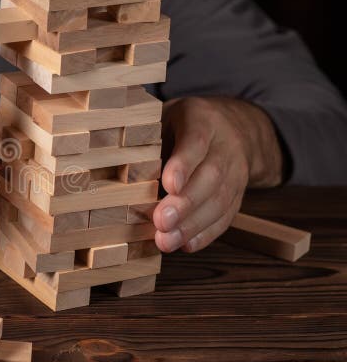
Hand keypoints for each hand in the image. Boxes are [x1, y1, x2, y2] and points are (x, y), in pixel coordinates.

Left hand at [153, 97, 283, 251]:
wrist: (232, 127)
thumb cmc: (182, 125)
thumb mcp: (166, 117)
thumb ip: (149, 138)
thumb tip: (123, 171)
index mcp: (203, 119)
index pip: (196, 140)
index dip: (184, 164)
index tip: (169, 185)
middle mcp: (225, 145)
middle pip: (211, 176)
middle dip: (185, 203)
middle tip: (162, 222)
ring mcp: (237, 171)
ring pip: (220, 200)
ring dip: (192, 225)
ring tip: (167, 241)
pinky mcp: (239, 194)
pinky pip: (226, 215)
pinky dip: (206, 233)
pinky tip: (187, 245)